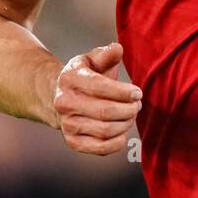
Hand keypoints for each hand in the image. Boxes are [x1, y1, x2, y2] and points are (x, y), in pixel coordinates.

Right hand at [46, 41, 141, 155]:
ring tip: (131, 115)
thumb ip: (105, 54)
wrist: (58, 97)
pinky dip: (118, 142)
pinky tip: (123, 131)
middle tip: (137, 105)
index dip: (124, 92)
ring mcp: (67, 124)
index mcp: (70, 79)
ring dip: (126, 124)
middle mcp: (64, 103)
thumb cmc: (83, 76)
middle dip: (129, 109)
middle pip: (105, 112)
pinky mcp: (73, 142)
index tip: (138, 93)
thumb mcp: (92, 60)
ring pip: (106, 130)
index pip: (100, 87)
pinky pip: (101, 148)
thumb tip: (117, 48)